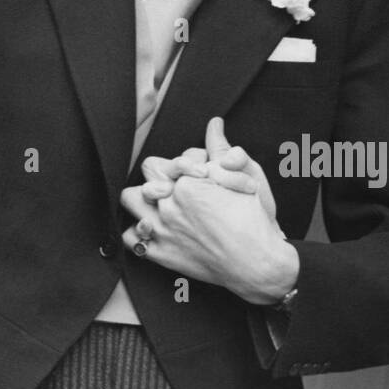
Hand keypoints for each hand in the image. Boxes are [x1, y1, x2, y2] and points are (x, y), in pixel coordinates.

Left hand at [121, 128, 297, 304]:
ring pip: (131, 200)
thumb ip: (222, 149)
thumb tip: (214, 124)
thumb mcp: (244, 178)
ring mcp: (162, 230)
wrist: (257, 264)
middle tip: (179, 184)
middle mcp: (170, 205)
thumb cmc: (254, 221)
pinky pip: (132, 237)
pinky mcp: (161, 254)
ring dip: (143, 198)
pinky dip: (139, 231)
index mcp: (188, 184)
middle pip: (148, 173)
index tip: (200, 174)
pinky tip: (154, 229)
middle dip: (162, 174)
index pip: (172, 159)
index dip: (187, 164)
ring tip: (159, 202)